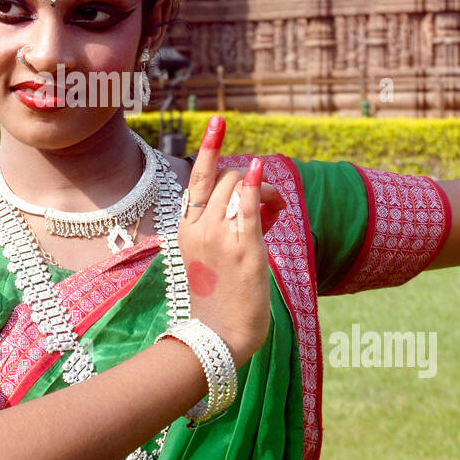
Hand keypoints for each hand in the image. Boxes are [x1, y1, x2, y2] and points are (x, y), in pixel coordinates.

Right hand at [176, 116, 285, 366]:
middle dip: (248, 180)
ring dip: (262, 190)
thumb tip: (260, 201)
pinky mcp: (244, 250)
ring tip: (275, 208)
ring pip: (240, 189)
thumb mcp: (212, 258)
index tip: (218, 122)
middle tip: (268, 201)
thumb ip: (230, 226)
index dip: (209, 147)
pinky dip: (256, 188)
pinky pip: (249, 208)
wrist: (218, 336)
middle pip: (224, 180)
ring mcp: (220, 238)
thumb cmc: (218, 301)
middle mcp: (198, 229)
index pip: (197, 180)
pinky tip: (262, 174)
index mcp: (185, 230)